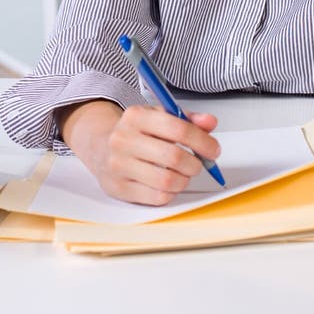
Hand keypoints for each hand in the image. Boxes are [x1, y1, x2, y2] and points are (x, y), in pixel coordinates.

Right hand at [60, 100, 219, 205]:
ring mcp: (118, 165)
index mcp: (135, 116)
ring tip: (183, 174)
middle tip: (198, 164)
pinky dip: (171, 193)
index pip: (178, 128)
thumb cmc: (137, 132)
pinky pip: (157, 197)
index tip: (213, 149)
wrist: (100, 146)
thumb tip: (210, 122)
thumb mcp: (158, 115)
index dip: (202, 141)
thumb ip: (187, 119)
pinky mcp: (118, 188)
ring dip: (184, 180)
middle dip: (195, 164)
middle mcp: (123, 139)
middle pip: (174, 157)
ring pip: (167, 181)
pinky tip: (168, 184)